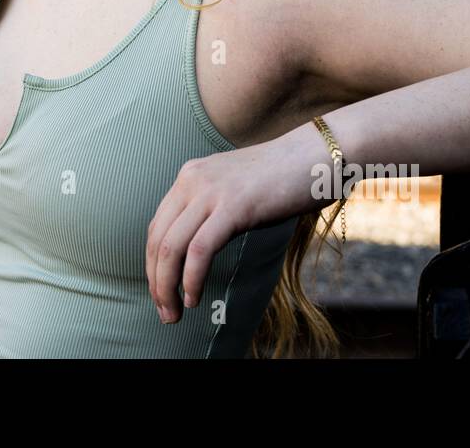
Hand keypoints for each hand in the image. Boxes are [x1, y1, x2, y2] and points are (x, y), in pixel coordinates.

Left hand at [145, 134, 306, 323]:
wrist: (317, 154)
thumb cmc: (284, 177)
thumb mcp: (236, 189)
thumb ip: (214, 208)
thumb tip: (201, 245)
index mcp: (190, 175)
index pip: (157, 226)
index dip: (153, 264)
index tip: (161, 291)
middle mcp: (192, 180)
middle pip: (157, 240)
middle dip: (156, 282)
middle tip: (165, 313)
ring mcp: (210, 192)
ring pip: (171, 247)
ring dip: (167, 287)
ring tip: (174, 315)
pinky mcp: (232, 207)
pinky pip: (199, 250)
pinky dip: (191, 279)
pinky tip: (194, 298)